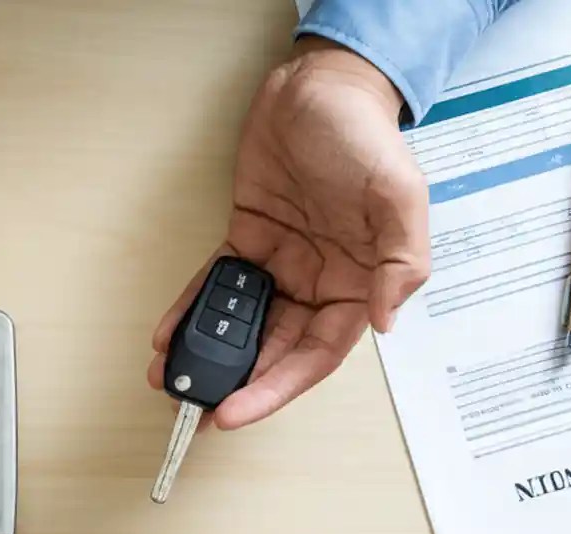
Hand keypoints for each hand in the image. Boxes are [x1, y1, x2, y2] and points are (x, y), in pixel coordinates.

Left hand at [149, 38, 430, 429]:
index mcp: (361, 284)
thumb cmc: (366, 136)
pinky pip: (216, 284)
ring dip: (209, 354)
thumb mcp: (400, 195)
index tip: (237, 411)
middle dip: (237, 383)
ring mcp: (282, 264)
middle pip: (275, 349)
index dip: (278, 387)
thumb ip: (402, 262)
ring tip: (171, 380)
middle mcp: (321, 282)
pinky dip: (192, 311)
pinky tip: (168, 336)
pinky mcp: (247, 240)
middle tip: (196, 410)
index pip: (317, 354)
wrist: (320, 85)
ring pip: (243, 324)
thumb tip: (385, 322)